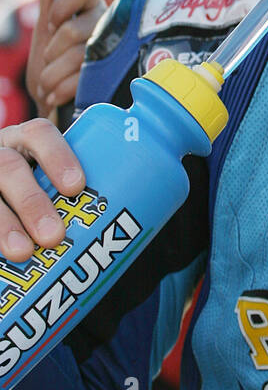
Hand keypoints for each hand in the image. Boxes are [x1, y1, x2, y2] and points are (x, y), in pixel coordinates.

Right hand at [0, 118, 85, 260]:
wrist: (8, 200)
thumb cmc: (40, 190)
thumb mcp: (51, 181)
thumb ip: (77, 193)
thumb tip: (132, 226)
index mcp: (24, 141)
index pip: (39, 133)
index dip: (57, 156)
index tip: (76, 187)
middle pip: (9, 167)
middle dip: (32, 202)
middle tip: (54, 236)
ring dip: (4, 224)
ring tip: (23, 253)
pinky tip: (2, 256)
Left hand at [26, 0, 106, 118]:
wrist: (54, 99)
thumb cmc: (51, 60)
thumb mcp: (46, 25)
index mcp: (89, 6)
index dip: (63, 5)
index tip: (51, 23)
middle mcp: (104, 24)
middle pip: (74, 30)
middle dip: (51, 53)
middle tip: (46, 62)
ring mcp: (109, 50)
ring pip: (77, 57)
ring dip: (53, 75)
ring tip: (48, 83)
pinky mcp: (111, 76)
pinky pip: (84, 80)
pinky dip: (63, 89)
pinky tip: (58, 93)